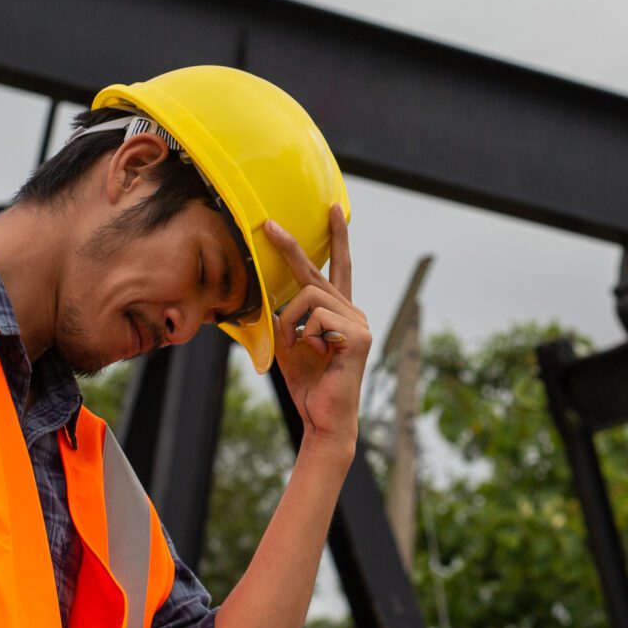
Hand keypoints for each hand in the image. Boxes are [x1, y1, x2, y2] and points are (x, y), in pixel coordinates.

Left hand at [263, 204, 370, 446]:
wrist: (323, 418)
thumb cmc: (308, 384)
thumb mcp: (289, 342)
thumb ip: (284, 316)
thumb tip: (268, 293)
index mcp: (340, 312)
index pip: (337, 269)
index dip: (336, 238)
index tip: (333, 209)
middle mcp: (353, 312)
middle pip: (315, 274)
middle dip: (290, 248)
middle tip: (268, 225)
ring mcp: (360, 323)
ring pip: (310, 296)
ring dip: (290, 322)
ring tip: (298, 346)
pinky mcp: (359, 336)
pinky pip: (317, 317)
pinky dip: (305, 336)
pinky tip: (318, 355)